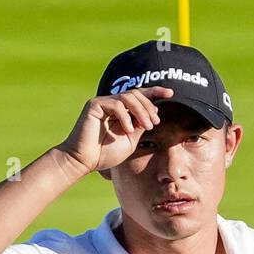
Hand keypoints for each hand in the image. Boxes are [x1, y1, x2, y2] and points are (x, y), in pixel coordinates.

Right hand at [55, 86, 174, 173]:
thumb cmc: (104, 154)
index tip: (171, 93)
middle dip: (149, 107)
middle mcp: (112, 103)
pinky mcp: (94, 105)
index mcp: (121, 111)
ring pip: (129, 97)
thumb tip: (153, 112)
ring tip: (146, 126)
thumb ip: (140, 125)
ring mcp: (103, 102)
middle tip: (154, 123)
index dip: (155, 92)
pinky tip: (128, 129)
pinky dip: (126, 117)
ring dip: (141, 111)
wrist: (83, 161)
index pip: (139, 96)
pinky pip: (116, 104)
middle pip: (137, 94)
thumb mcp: (130, 140)